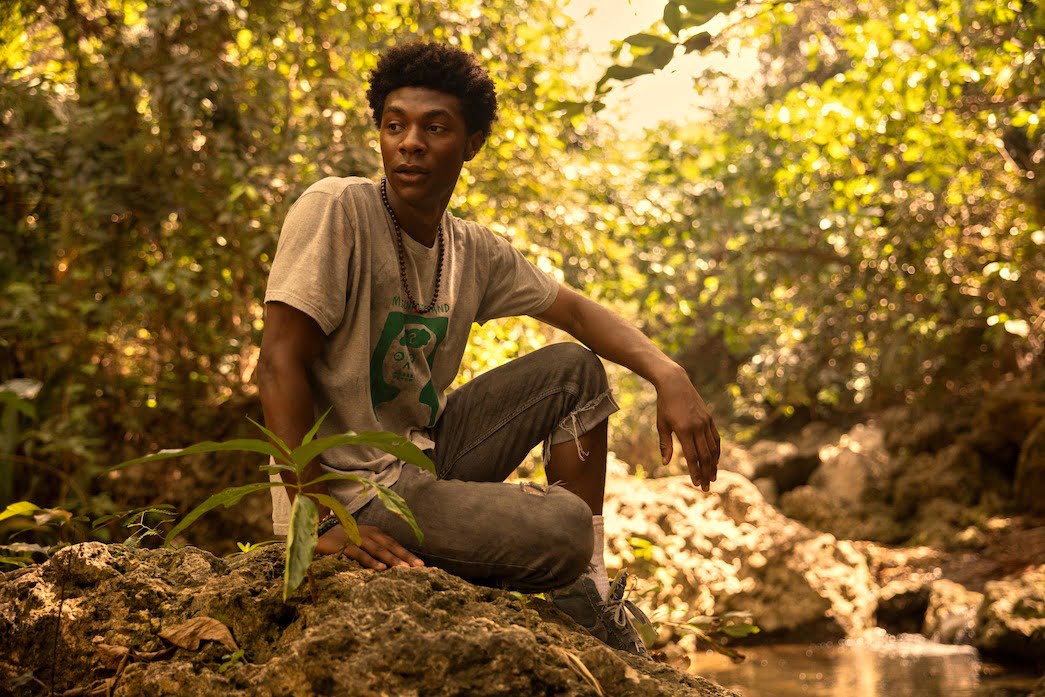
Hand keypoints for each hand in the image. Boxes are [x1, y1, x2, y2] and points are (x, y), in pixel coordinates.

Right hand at [315, 524, 424, 569]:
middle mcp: (369, 534)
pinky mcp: (344, 545)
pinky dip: (371, 561)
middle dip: (405, 557)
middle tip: (419, 567)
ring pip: (378, 550)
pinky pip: (360, 554)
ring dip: (392, 559)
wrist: (319, 530)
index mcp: (375, 533)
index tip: (421, 564)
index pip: (395, 544)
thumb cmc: (344, 539)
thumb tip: (393, 564)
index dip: (407, 554)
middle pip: (390, 546)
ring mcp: (357, 538)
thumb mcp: (363, 542)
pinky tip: (381, 568)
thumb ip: (376, 550)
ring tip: (404, 569)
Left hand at [655, 367, 720, 491]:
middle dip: (706, 473)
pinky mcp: (709, 419)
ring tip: (712, 477)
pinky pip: (716, 438)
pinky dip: (716, 451)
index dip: (695, 472)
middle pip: (705, 456)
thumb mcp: (661, 424)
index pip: (692, 456)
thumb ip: (665, 445)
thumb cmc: (664, 405)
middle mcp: (697, 427)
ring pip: (713, 448)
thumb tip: (665, 463)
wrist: (675, 383)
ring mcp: (705, 422)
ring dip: (713, 465)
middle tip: (706, 488)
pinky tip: (715, 461)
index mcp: (684, 430)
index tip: (696, 484)